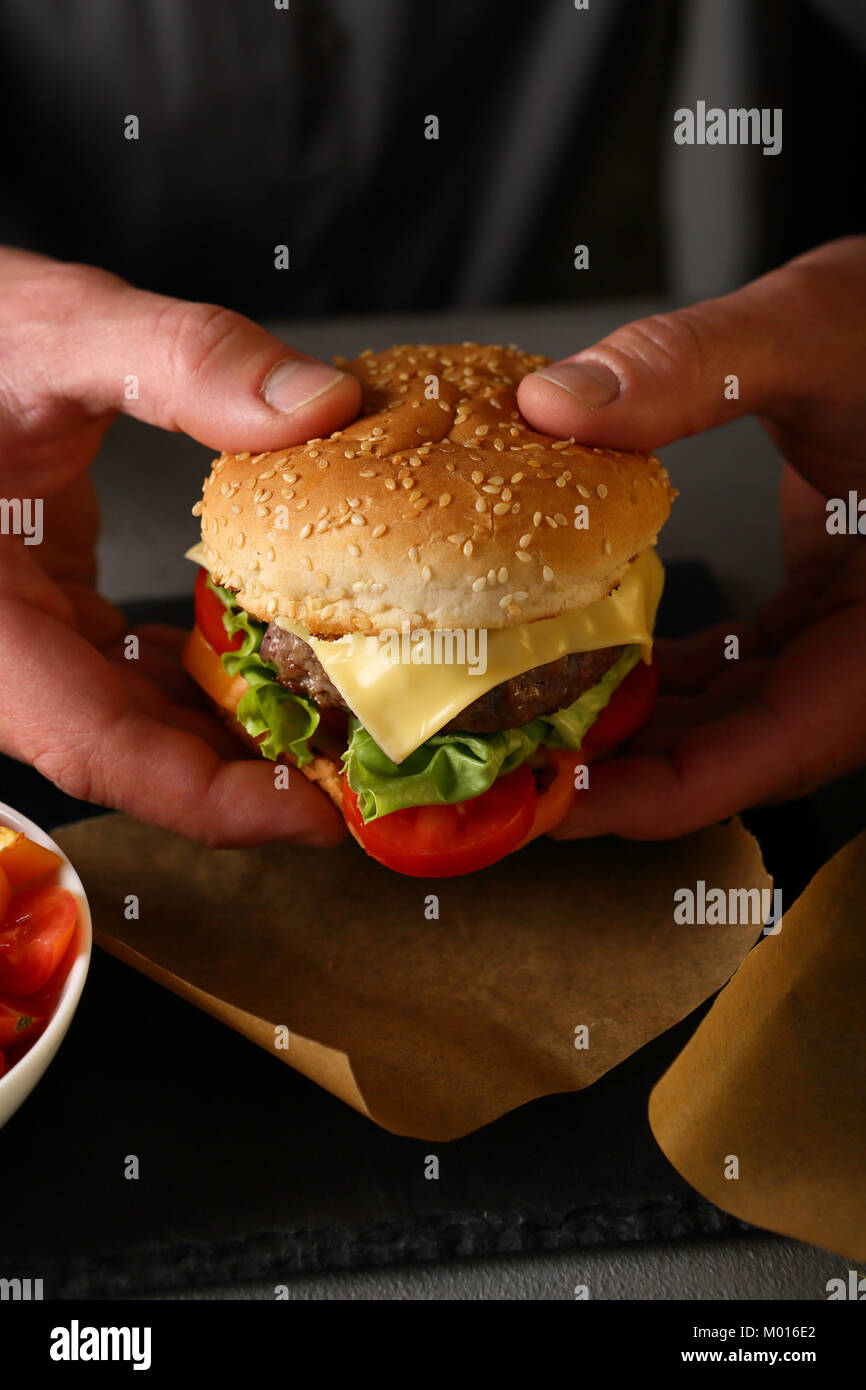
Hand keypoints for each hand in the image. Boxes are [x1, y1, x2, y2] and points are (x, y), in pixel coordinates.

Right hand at [0, 248, 360, 845]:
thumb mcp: (57, 330)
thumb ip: (181, 359)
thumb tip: (317, 404)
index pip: (94, 749)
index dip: (209, 800)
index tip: (313, 813)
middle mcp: (0, 649)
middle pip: (130, 753)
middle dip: (248, 780)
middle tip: (362, 777)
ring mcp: (21, 637)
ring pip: (131, 723)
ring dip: (232, 734)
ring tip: (336, 729)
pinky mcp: (46, 614)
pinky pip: (125, 675)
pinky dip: (201, 680)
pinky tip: (268, 662)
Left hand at [517, 237, 865, 838]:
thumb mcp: (816, 332)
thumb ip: (692, 365)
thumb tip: (556, 404)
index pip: (774, 754)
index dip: (658, 796)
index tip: (558, 804)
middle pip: (738, 753)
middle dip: (623, 772)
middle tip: (509, 768)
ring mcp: (853, 637)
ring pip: (737, 717)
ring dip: (639, 725)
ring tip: (533, 723)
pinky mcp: (830, 610)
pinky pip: (745, 669)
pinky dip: (673, 674)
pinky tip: (602, 661)